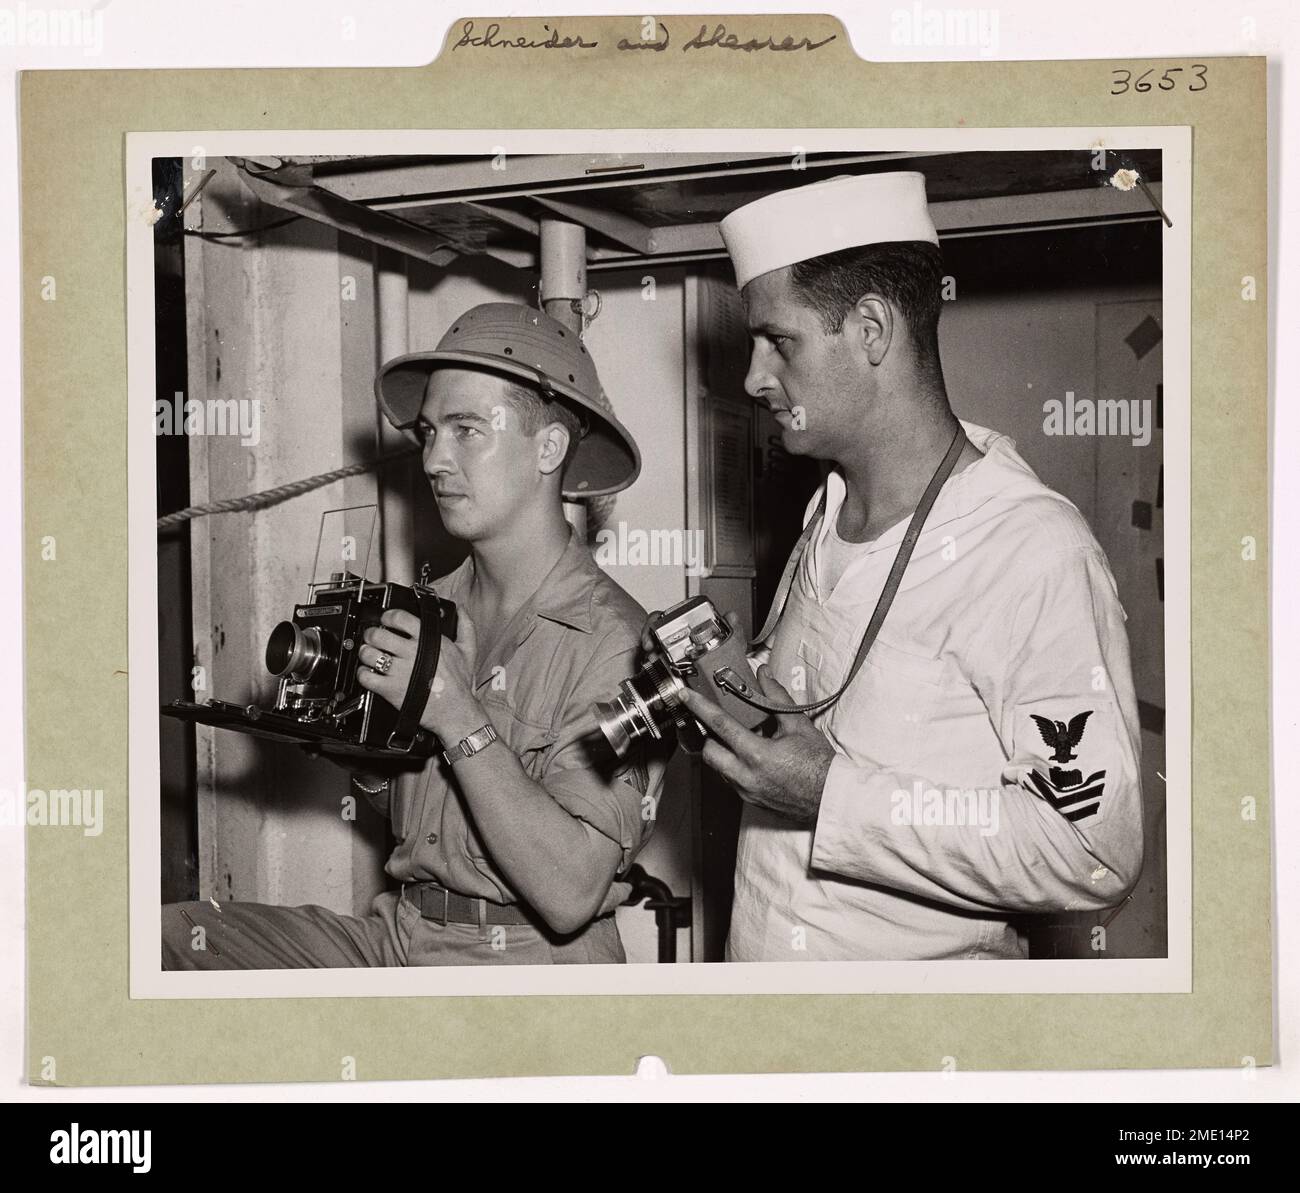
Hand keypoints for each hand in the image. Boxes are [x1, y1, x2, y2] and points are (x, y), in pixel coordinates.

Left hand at [356, 607, 483, 740]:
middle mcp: (412, 653)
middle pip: (378, 634)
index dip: (388, 616)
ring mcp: (399, 671)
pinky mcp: (390, 689)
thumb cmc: (460, 684)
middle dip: (371, 634)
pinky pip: (366, 677)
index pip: (399, 618)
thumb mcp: (468, 651)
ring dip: (365, 652)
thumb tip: (461, 610)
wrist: (456, 711)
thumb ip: (465, 627)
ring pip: (369, 654)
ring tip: (368, 654)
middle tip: (372, 637)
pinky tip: (368, 673)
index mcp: (428, 640)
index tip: (386, 619)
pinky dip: (362, 673)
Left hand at [678, 665, 835, 824]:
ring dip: (721, 752)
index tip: (686, 696)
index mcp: (757, 755)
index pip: (720, 725)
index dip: (700, 707)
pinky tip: (748, 757)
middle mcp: (746, 776)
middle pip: (709, 752)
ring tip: (737, 739)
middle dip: (708, 736)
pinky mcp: (750, 800)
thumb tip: (763, 676)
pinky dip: (733, 766)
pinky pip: (730, 781)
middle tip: (714, 723)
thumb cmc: (820, 765)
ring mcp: (746, 791)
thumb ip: (776, 698)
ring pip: (718, 768)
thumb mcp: (799, 726)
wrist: (831, 798)